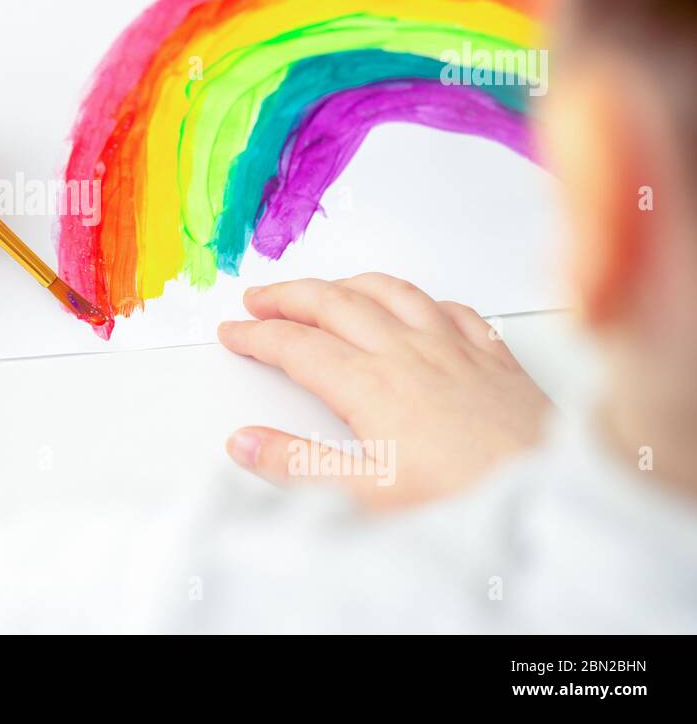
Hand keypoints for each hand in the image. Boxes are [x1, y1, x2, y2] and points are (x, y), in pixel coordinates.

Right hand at [217, 274, 551, 509]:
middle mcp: (407, 353)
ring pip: (389, 292)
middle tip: (259, 297)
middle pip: (333, 303)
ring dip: (346, 284)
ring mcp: (453, 347)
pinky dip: (419, 298)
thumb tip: (244, 444)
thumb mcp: (365, 498)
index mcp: (369, 385)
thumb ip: (296, 466)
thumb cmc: (465, 500)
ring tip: (324, 287)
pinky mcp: (492, 356)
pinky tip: (415, 306)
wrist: (552, 494)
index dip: (256, 335)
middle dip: (287, 295)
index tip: (233, 332)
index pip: (295, 345)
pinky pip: (449, 307)